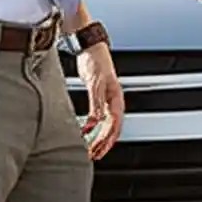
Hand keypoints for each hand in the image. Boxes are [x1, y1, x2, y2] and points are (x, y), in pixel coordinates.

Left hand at [76, 43, 123, 160]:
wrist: (89, 47)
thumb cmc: (95, 61)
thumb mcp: (95, 84)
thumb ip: (95, 104)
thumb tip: (93, 123)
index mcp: (116, 98)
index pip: (114, 125)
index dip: (107, 139)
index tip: (98, 150)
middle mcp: (113, 101)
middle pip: (111, 128)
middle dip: (103, 143)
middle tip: (93, 155)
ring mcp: (105, 100)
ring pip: (105, 125)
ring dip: (98, 137)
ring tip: (90, 149)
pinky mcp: (97, 97)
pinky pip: (97, 118)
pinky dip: (93, 128)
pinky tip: (85, 133)